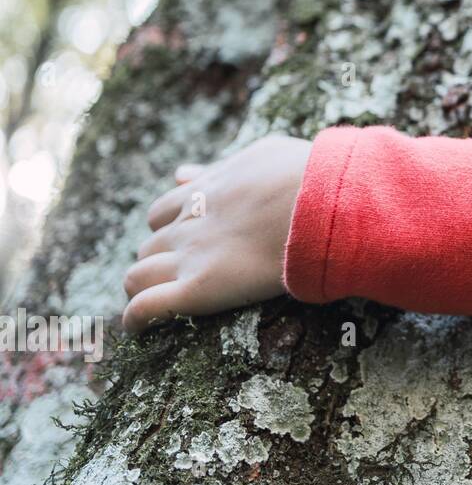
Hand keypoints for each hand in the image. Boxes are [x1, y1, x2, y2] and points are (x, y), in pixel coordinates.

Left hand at [123, 135, 311, 333]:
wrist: (322, 202)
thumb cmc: (307, 177)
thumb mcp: (261, 156)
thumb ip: (218, 169)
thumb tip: (181, 174)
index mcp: (204, 192)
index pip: (163, 213)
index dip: (171, 231)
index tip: (185, 242)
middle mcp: (189, 223)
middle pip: (149, 246)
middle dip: (159, 261)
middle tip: (179, 279)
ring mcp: (190, 256)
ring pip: (138, 276)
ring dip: (144, 288)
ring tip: (155, 304)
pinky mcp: (198, 287)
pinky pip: (147, 308)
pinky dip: (137, 319)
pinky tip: (138, 328)